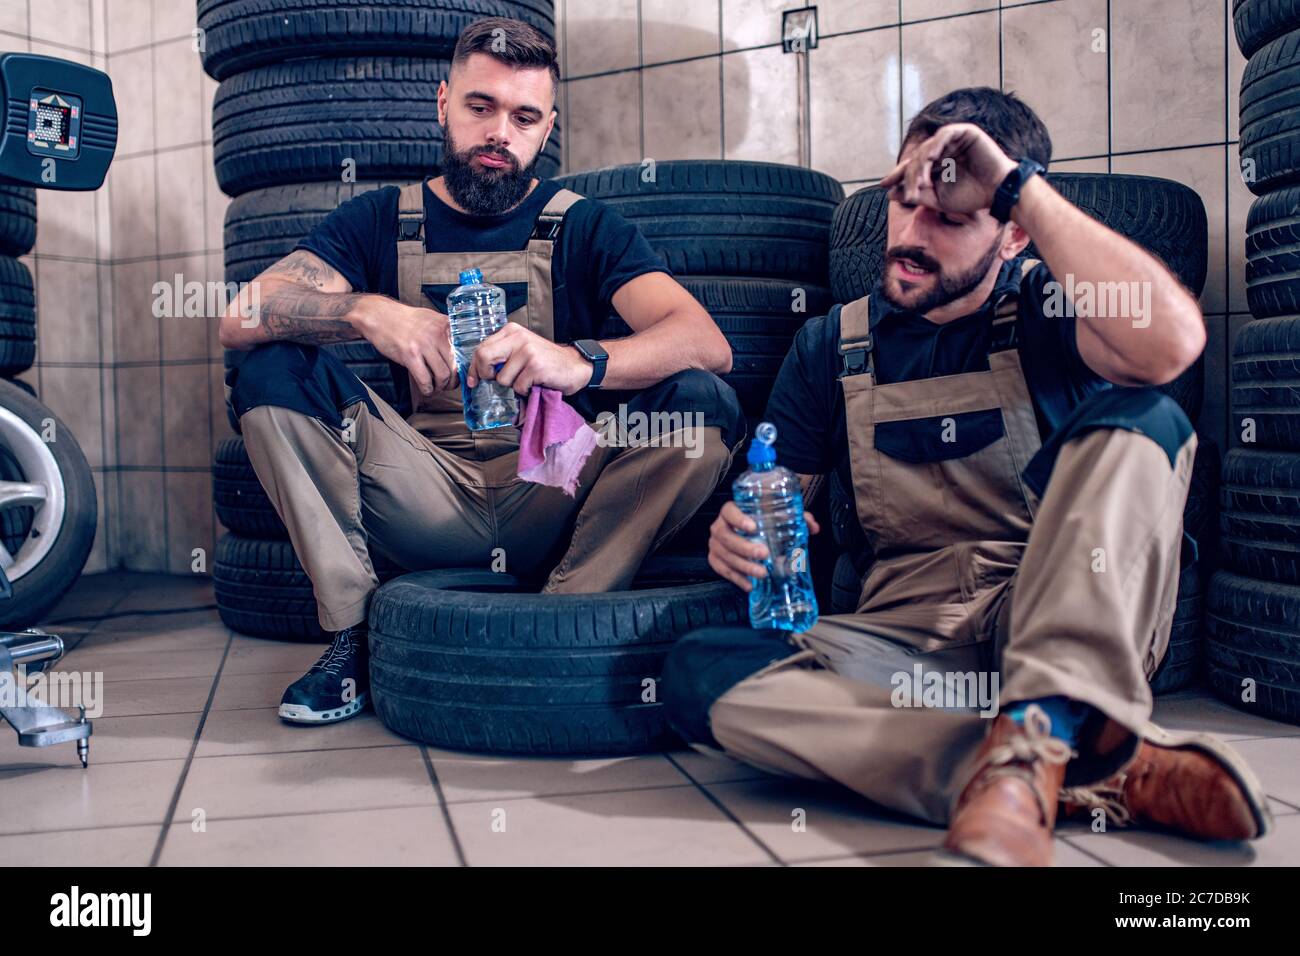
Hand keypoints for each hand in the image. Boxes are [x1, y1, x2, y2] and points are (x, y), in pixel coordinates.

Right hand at [356, 300, 455, 396]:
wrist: (379, 315)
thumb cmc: (403, 319)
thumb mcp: (430, 318)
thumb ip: (444, 333)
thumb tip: (456, 352)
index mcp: (445, 326)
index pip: (462, 352)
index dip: (463, 368)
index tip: (460, 375)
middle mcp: (437, 335)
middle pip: (455, 367)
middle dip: (453, 382)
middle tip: (449, 385)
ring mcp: (423, 345)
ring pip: (442, 376)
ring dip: (441, 387)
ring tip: (437, 388)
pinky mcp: (410, 356)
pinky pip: (425, 379)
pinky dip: (427, 389)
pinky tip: (426, 389)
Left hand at [467, 323, 591, 395]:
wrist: (575, 366)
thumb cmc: (546, 361)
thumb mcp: (521, 350)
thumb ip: (502, 355)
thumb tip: (478, 372)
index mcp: (511, 331)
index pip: (481, 348)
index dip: (474, 368)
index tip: (474, 380)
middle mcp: (518, 337)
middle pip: (483, 357)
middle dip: (485, 374)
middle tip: (495, 381)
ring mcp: (527, 351)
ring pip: (501, 378)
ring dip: (512, 385)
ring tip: (526, 379)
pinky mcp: (536, 366)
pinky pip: (518, 387)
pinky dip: (525, 391)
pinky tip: (535, 383)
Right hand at [708, 501, 819, 592]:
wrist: (747, 533)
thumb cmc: (762, 523)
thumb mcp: (779, 517)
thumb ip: (797, 518)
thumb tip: (813, 527)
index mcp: (732, 512)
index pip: (729, 511)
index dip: (738, 519)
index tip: (753, 527)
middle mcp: (720, 527)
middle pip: (725, 536)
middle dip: (744, 547)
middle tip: (764, 554)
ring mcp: (715, 544)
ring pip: (723, 555)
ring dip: (743, 566)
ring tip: (762, 573)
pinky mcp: (715, 559)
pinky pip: (721, 570)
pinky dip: (736, 578)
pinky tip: (750, 584)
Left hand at [879, 122, 1018, 215]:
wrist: (998, 193)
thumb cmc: (971, 196)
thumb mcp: (938, 199)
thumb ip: (917, 194)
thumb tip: (890, 194)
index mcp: (936, 164)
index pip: (912, 166)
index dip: (897, 175)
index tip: (883, 186)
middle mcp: (943, 150)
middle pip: (917, 158)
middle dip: (909, 175)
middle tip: (909, 192)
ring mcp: (953, 140)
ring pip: (927, 148)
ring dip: (921, 166)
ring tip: (920, 183)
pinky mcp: (965, 132)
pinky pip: (944, 135)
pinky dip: (936, 145)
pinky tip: (931, 158)